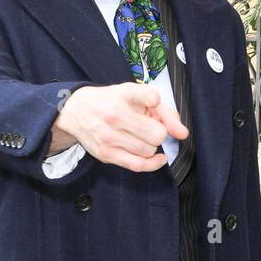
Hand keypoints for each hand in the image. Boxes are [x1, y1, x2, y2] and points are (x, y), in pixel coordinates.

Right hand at [51, 82, 188, 172]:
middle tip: (152, 128)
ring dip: (152, 146)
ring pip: (149, 150)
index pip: (142, 95)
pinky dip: (153, 163)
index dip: (151, 99)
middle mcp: (115, 115)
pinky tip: (158, 158)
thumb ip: (163, 111)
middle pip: (156, 133)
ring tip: (143, 138)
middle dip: (159, 132)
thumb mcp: (135, 96)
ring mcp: (109, 136)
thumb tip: (182, 133)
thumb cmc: (111, 102)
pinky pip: (137, 165)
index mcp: (124, 95)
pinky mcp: (106, 153)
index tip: (153, 101)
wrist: (77, 111)